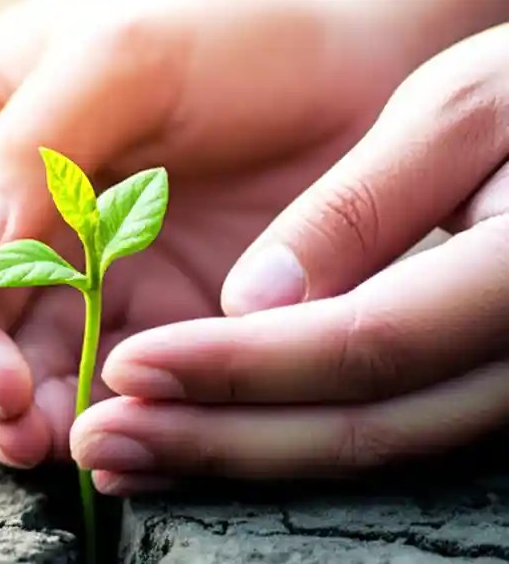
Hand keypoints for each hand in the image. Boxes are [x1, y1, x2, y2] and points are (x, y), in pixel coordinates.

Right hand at [0, 0, 414, 476]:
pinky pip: (75, 392)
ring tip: (32, 438)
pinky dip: (71, 423)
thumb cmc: (234, 38)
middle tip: (2, 392)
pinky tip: (89, 442)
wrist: (360, 79)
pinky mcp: (121, 332)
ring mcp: (56, 277)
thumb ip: (34, 145)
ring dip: (1, 409)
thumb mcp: (126, 55)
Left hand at [79, 24, 508, 491]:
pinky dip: (276, 444)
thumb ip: (361, 204)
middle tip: (98, 441)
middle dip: (217, 437)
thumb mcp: (456, 110)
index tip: (127, 366)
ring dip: (235, 457)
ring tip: (120, 456)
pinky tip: (190, 442)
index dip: (238, 364)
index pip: (367, 345)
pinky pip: (377, 433)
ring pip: (367, 447)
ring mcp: (505, 387)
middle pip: (362, 427)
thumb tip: (249, 304)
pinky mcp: (473, 388)